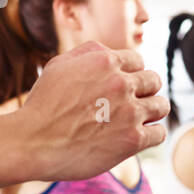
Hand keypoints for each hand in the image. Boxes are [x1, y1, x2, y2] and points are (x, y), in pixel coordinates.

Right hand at [15, 41, 168, 182]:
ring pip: (161, 105)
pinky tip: (138, 137)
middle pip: (153, 81)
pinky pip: (159, 133)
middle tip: (131, 104)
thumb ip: (88, 52)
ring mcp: (129, 112)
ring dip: (152, 112)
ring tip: (138, 120)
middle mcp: (121, 83)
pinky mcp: (132, 139)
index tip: (122, 88)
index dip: (130, 74)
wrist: (32, 142)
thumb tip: (110, 51)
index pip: (138, 61)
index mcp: (105, 61)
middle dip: (144, 90)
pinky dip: (152, 134)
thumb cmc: (42, 105)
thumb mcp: (59, 65)